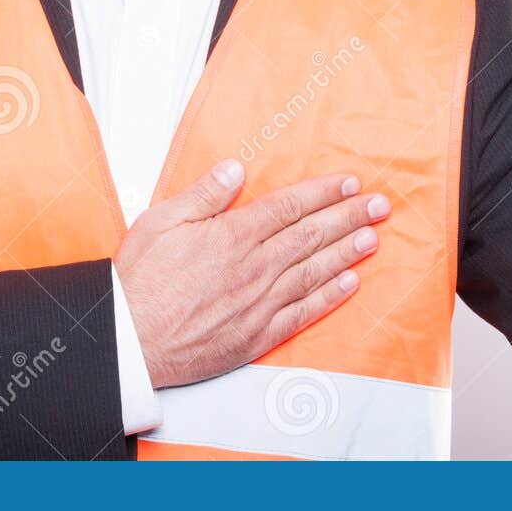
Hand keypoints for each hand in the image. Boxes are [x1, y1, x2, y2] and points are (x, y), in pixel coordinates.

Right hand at [114, 159, 387, 388]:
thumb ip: (203, 195)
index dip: (323, 193)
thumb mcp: (161, 222)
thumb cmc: (140, 280)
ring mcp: (259, 303)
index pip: (288, 207)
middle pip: (311, 235)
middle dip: (349, 216)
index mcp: (231, 235)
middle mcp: (253, 267)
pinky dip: (329, 296)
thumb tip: (236, 169)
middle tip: (380, 205)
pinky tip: (349, 283)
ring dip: (347, 251)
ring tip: (374, 237)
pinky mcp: (257, 334)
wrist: (131, 340)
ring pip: (314, 271)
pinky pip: (303, 312)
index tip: (349, 183)